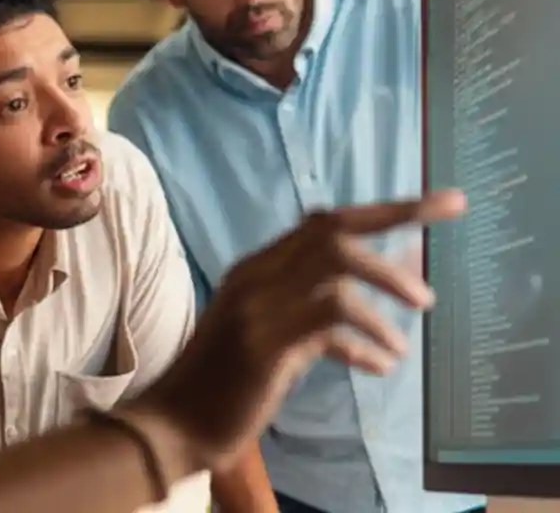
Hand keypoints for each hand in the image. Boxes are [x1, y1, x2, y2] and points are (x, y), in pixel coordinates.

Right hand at [132, 189, 464, 472]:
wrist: (175, 422)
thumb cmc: (226, 381)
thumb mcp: (271, 331)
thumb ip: (311, 304)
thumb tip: (371, 288)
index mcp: (256, 268)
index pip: (323, 221)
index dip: (385, 208)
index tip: (440, 202)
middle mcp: (255, 277)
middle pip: (334, 229)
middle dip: (399, 215)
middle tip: (450, 212)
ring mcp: (257, 308)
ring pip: (337, 266)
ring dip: (389, 282)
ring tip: (418, 315)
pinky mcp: (263, 344)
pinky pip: (330, 320)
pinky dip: (367, 337)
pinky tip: (382, 363)